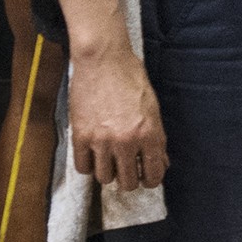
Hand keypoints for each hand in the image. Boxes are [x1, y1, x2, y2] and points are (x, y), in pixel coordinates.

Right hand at [69, 47, 166, 192]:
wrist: (103, 59)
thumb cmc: (130, 77)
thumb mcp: (153, 108)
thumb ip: (156, 138)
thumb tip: (160, 162)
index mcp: (149, 134)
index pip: (153, 175)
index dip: (150, 180)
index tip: (145, 177)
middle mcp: (126, 141)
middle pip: (127, 182)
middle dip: (129, 179)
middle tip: (126, 169)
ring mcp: (101, 140)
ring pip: (104, 178)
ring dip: (108, 172)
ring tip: (108, 160)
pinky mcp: (81, 135)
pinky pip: (83, 167)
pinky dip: (89, 165)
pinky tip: (93, 155)